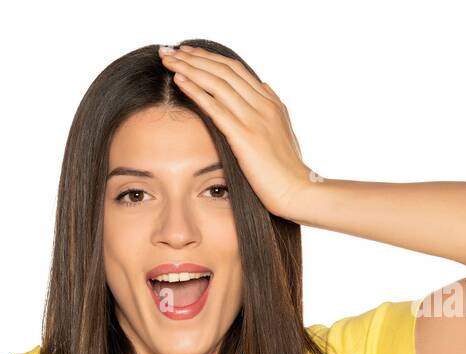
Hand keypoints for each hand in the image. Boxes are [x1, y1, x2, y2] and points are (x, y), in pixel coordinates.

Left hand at [159, 45, 315, 220]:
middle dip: (195, 58)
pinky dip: (196, 90)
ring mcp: (255, 119)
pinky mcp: (245, 136)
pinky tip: (179, 80)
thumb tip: (264, 86)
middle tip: (170, 50)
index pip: (236, 70)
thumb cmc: (287, 169)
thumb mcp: (282, 131)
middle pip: (224, 71)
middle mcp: (262, 104)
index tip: (189, 52)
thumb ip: (272, 108)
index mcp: (270, 102)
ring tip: (168, 59)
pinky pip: (216, 107)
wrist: (297, 191)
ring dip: (190, 68)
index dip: (210, 59)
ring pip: (218, 83)